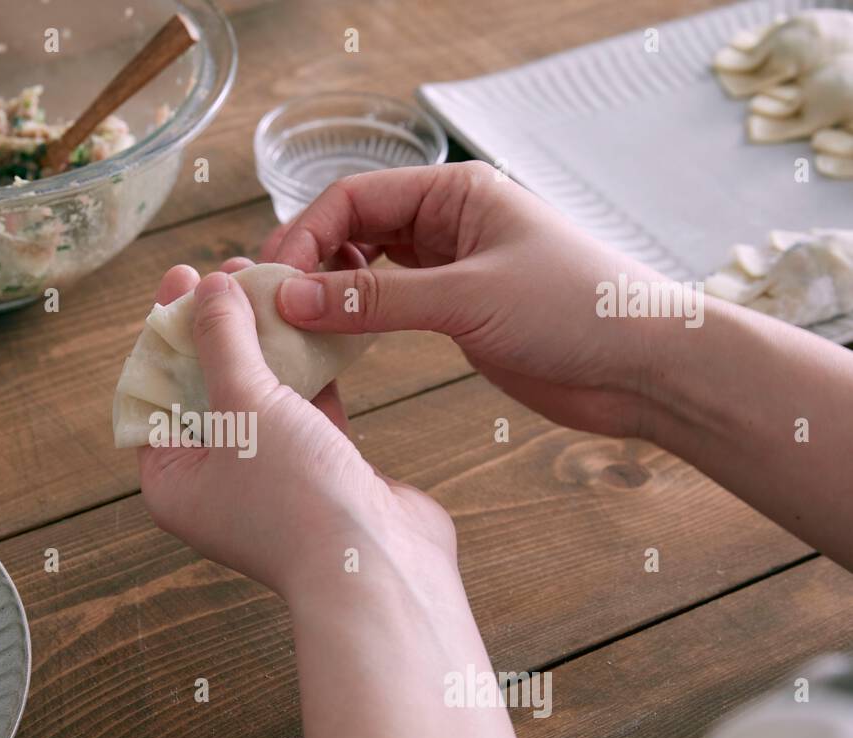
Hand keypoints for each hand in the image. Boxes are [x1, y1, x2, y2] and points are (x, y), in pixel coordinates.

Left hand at [136, 258, 455, 600]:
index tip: (184, 275)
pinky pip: (306, 407)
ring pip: (259, 394)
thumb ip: (224, 343)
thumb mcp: (244, 408)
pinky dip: (308, 367)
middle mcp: (216, 480)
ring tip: (270, 281)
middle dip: (219, 327)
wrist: (379, 566)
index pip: (154, 391)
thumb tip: (209, 286)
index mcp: (173, 479)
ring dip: (265, 341)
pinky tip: (313, 319)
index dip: (166, 331)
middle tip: (231, 269)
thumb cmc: (296, 500)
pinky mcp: (321, 468)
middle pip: (206, 387)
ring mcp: (271, 476)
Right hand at [265, 161, 675, 439]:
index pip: (354, 198)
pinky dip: (353, 320)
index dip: (305, 236)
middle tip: (271, 306)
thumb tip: (292, 298)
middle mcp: (447, 222)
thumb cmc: (578, 309)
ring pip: (363, 270)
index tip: (274, 282)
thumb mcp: (467, 299)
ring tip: (293, 325)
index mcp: (455, 192)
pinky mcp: (453, 312)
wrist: (644, 368)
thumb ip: (375, 301)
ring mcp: (448, 268)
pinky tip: (332, 340)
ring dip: (326, 293)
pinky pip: (385, 306)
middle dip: (308, 263)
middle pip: (351, 229)